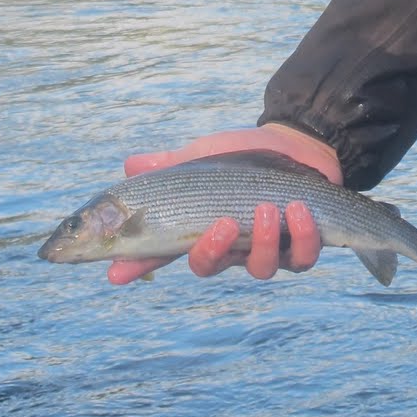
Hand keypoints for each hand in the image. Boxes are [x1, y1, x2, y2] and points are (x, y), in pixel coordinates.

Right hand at [106, 123, 341, 286]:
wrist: (296, 142)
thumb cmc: (243, 155)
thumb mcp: (205, 156)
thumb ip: (170, 165)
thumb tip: (129, 165)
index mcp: (199, 228)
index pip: (160, 252)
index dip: (136, 265)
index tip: (114, 273)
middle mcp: (229, 247)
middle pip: (209, 266)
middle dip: (213, 250)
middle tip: (224, 224)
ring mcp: (265, 251)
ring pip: (259, 268)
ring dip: (265, 241)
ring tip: (271, 209)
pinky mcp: (301, 248)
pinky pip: (301, 259)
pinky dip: (302, 237)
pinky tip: (299, 210)